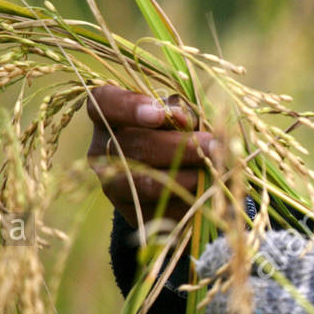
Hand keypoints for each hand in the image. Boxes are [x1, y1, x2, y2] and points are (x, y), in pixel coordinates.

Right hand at [85, 85, 222, 224]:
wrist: (178, 180)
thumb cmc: (178, 133)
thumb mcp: (179, 115)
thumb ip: (180, 111)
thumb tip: (182, 118)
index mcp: (107, 114)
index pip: (104, 102)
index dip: (129, 107)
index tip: (159, 114)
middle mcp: (101, 149)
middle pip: (134, 144)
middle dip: (178, 145)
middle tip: (212, 144)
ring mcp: (112, 183)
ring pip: (144, 180)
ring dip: (184, 175)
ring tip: (211, 168)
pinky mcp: (129, 210)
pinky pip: (158, 206)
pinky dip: (185, 198)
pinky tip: (204, 190)